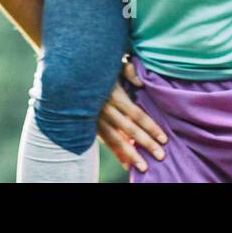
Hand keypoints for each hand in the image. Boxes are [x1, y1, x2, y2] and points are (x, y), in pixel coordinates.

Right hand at [95, 57, 167, 172]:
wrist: (67, 79)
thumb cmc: (95, 69)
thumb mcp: (112, 65)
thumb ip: (128, 71)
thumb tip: (140, 83)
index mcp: (114, 95)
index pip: (137, 114)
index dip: (151, 127)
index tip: (164, 139)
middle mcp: (106, 110)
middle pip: (130, 130)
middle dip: (146, 144)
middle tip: (161, 156)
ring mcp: (96, 120)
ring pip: (116, 140)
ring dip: (130, 155)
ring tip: (144, 168)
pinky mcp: (90, 126)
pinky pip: (104, 142)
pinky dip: (115, 154)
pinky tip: (125, 165)